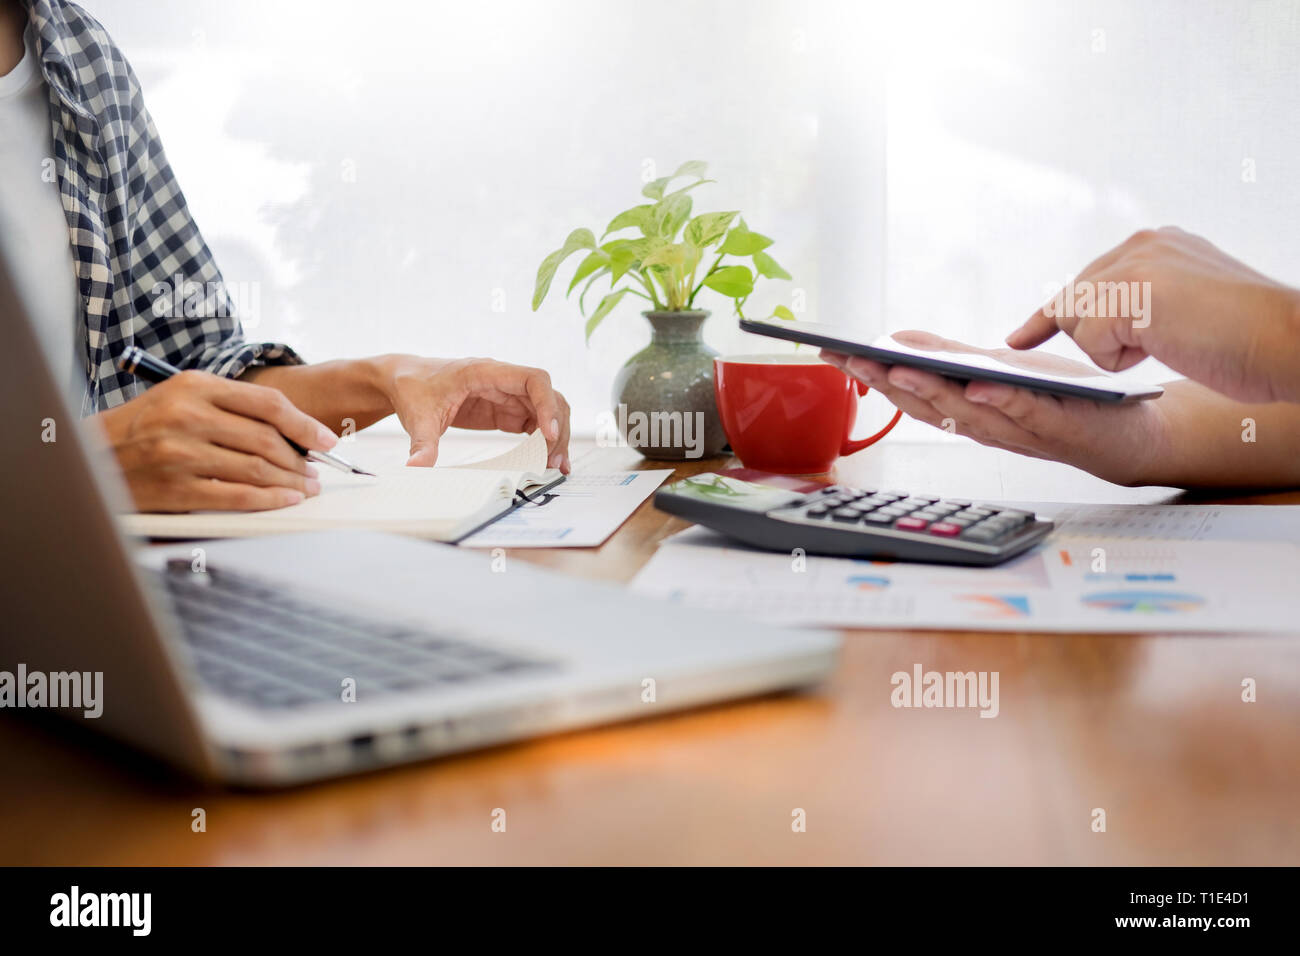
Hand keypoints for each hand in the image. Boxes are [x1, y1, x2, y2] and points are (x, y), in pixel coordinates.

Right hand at [92, 371, 337, 511]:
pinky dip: (269, 501)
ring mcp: (182, 454)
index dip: (305, 424)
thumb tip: (289, 428)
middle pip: (267, 439)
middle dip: (302, 458)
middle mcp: (189, 417)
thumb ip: (231, 406)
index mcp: (196, 386)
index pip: (268, 403)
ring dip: (291, 481)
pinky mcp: (178, 488)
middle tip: (317, 468)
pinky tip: (285, 500)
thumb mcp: (183, 396)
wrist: (93, 455)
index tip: (327, 439)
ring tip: (306, 486)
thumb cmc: (146, 425)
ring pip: (257, 469)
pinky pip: (238, 497)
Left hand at [378, 357, 571, 469]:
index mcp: (486, 372)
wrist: (406, 382)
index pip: (533, 379)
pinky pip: (534, 422)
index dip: (547, 404)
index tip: (547, 433)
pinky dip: (545, 441)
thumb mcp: (418, 418)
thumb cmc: (414, 390)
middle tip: (553, 462)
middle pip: (548, 397)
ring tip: (555, 466)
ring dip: (555, 436)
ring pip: (547, 410)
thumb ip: (422, 444)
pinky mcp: (505, 411)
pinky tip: (547, 461)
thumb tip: (414, 469)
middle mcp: (503, 381)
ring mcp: (507, 396)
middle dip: (556, 427)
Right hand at [820, 348, 1171, 485]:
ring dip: (930, 393)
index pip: (907, 392)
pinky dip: (1000, 402)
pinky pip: (1026, 413)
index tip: (831, 353)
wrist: (1132, 434)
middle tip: (849, 361)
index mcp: (968, 411)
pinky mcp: (1062, 428)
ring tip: (897, 369)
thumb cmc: (1062, 402)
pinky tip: (978, 385)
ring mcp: (1020, 429)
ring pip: (965, 414)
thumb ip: (951, 360)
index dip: (867, 376)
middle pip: (926, 405)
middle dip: (884, 383)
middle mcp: (986, 425)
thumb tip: (900, 339)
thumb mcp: (998, 373)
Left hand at [1006, 226, 1299, 402]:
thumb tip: (1096, 316)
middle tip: (1140, 343)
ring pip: (1076, 319)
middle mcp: (1143, 245)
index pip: (1088, 279)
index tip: (1019, 337)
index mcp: (1157, 245)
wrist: (1288, 342)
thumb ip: (1143, 302)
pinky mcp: (1127, 292)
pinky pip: (1088, 339)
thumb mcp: (1185, 308)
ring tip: (1168, 340)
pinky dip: (1118, 357)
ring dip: (1111, 348)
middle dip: (1086, 334)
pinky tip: (1163, 345)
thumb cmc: (1246, 339)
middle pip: (1073, 301)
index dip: (1055, 315)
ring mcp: (1134, 264)